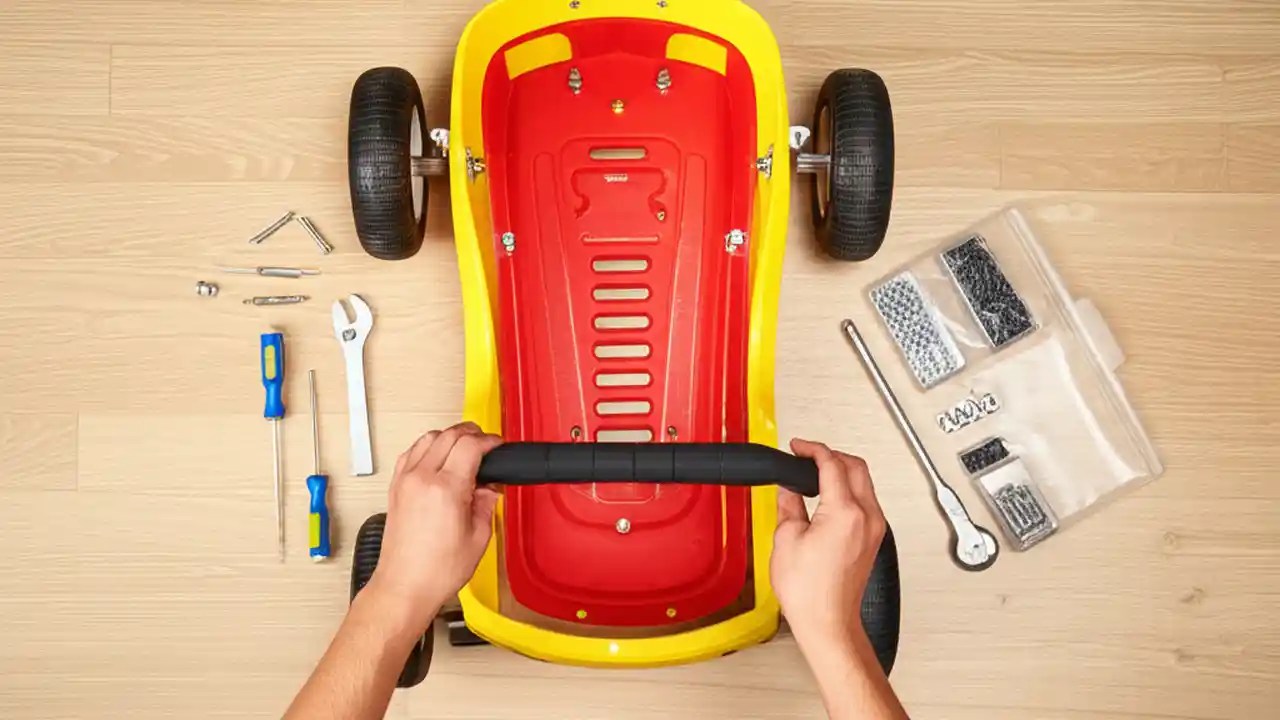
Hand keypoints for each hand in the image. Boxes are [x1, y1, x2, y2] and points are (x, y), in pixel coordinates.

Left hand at [366, 422, 501, 629]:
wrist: (405, 586)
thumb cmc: (436, 570)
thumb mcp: (478, 537)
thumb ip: (486, 504)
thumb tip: (489, 489)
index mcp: (446, 489)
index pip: (469, 445)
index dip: (489, 441)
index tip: (498, 445)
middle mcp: (421, 479)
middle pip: (448, 435)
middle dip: (471, 433)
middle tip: (485, 444)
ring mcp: (405, 481)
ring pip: (427, 438)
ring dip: (448, 436)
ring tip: (464, 447)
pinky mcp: (395, 488)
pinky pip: (410, 453)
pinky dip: (427, 447)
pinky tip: (438, 457)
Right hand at [771, 438, 885, 647]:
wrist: (828, 622)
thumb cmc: (810, 592)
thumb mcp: (786, 540)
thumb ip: (789, 506)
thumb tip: (788, 491)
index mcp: (845, 513)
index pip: (832, 464)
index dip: (812, 450)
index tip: (799, 447)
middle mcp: (867, 518)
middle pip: (857, 467)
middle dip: (831, 456)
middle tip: (807, 457)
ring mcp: (874, 529)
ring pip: (865, 483)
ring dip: (842, 472)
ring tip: (815, 476)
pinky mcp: (873, 540)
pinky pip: (866, 503)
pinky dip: (849, 491)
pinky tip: (829, 498)